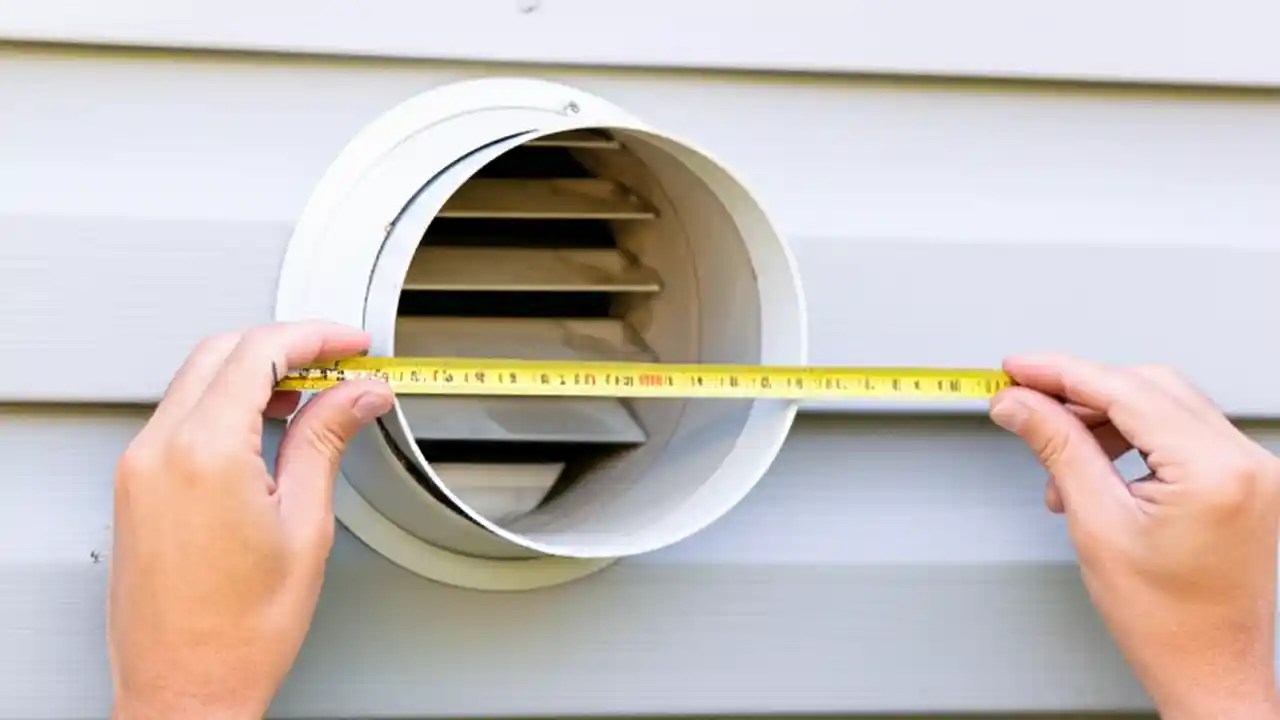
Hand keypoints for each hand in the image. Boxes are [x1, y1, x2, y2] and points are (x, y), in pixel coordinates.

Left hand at [108, 322, 394, 718]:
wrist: (185, 689)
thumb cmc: (239, 633)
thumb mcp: (305, 525)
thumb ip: (326, 441)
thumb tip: (356, 395)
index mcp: (203, 454)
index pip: (259, 352)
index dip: (315, 337)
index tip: (352, 344)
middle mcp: (158, 451)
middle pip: (222, 352)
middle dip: (286, 344)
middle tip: (340, 362)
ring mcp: (139, 468)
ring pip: (197, 378)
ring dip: (255, 371)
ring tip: (313, 395)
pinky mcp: (135, 486)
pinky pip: (180, 415)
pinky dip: (225, 403)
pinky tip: (267, 424)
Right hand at [990, 354, 1279, 719]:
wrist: (1208, 670)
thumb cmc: (1166, 621)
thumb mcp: (1095, 524)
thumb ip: (1057, 448)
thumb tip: (1021, 404)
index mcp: (1215, 470)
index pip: (1125, 390)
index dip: (1061, 373)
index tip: (1018, 369)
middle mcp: (1245, 460)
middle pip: (1148, 387)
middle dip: (1080, 391)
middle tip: (1025, 399)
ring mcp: (1251, 469)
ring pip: (1163, 404)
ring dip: (1103, 418)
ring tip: (1058, 454)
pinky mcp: (1244, 479)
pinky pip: (1181, 433)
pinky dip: (1132, 438)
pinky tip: (1095, 465)